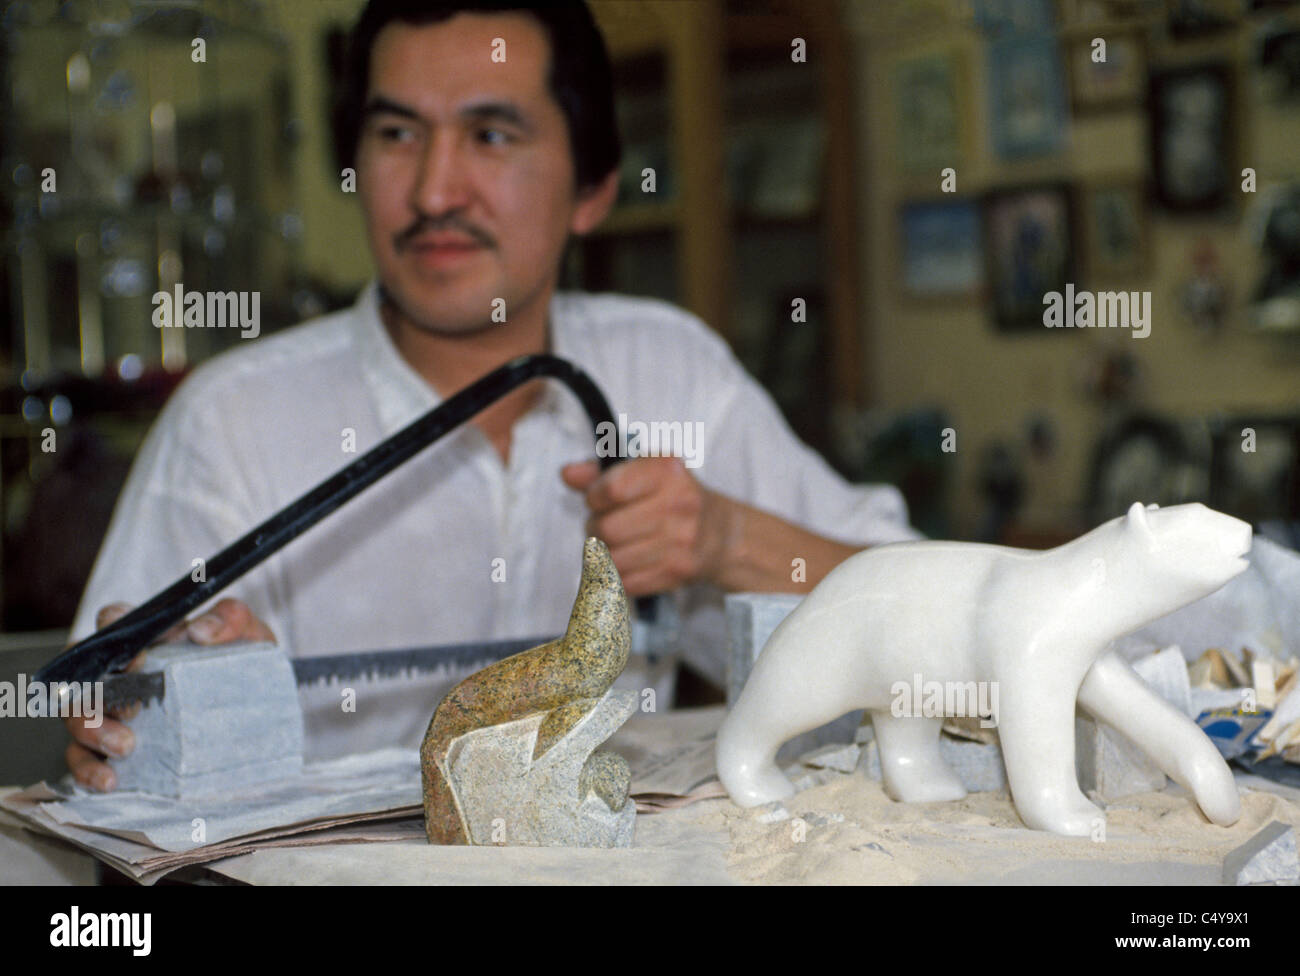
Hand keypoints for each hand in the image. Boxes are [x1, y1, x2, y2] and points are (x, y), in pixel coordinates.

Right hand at [63, 598, 275, 791]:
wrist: (260, 709)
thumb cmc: (242, 664)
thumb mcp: (247, 634)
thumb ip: (231, 619)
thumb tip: (202, 630)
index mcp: (148, 637)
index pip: (113, 623)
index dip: (112, 635)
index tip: (138, 658)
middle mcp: (122, 672)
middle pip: (83, 675)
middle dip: (97, 694)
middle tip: (131, 710)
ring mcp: (113, 712)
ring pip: (76, 718)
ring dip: (92, 732)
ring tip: (125, 747)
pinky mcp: (113, 749)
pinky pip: (83, 760)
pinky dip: (89, 770)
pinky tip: (110, 781)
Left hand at [560, 457, 728, 595]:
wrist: (722, 534)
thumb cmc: (676, 498)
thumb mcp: (646, 471)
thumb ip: (602, 472)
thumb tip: (569, 474)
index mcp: (667, 471)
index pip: (611, 490)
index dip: (594, 498)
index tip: (598, 500)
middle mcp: (678, 504)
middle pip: (607, 529)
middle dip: (595, 530)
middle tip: (604, 526)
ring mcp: (680, 541)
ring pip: (613, 559)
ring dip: (604, 555)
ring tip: (616, 544)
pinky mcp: (677, 572)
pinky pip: (626, 581)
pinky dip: (619, 575)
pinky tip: (630, 561)